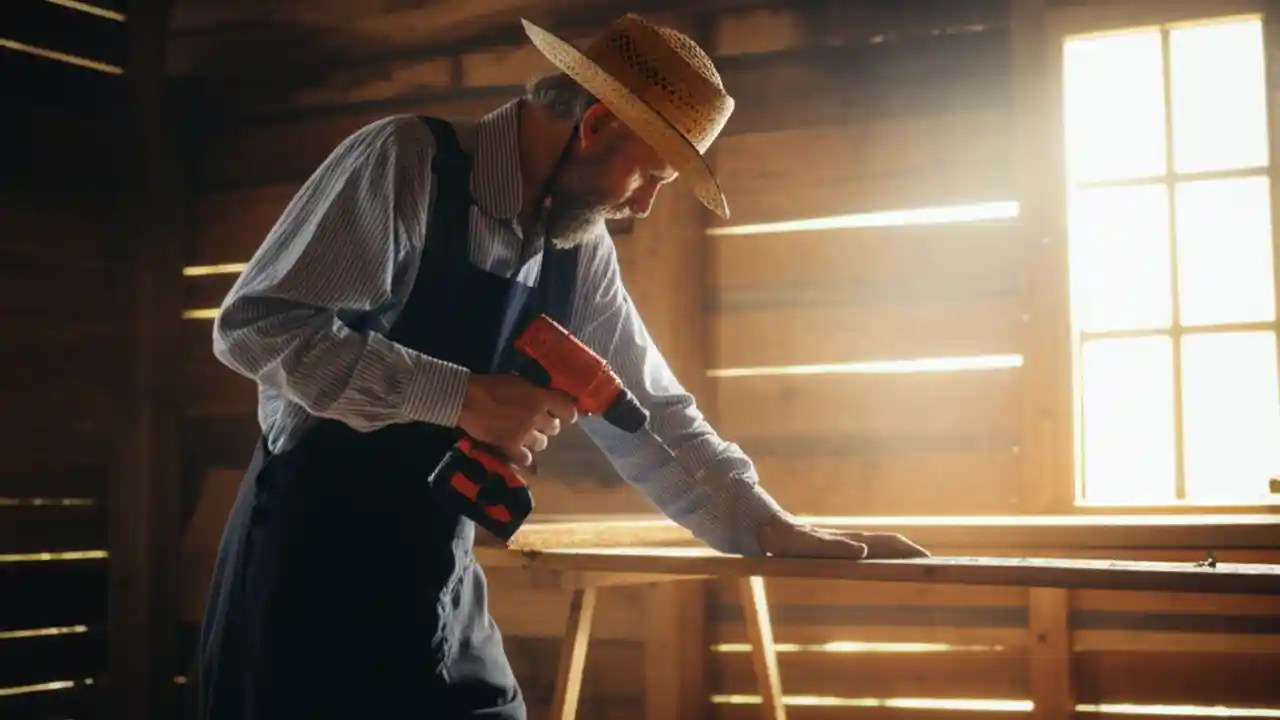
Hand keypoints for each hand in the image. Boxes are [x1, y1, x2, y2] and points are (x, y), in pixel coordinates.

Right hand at [457, 374, 577, 466]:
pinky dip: (522, 456)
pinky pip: (525, 458)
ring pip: (542, 443)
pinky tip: (517, 452)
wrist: (467, 399)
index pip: (567, 409)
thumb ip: (533, 391)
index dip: (567, 414)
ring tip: (525, 436)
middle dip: (547, 426)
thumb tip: (543, 395)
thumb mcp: (517, 381)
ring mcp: (525, 433)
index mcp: (540, 397)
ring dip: (535, 440)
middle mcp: (537, 416)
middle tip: (537, 423)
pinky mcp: (510, 446)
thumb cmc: (489, 385)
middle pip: (554, 428)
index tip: (564, 416)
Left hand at [756, 513, 929, 559]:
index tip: (928, 558)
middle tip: (930, 562)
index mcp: (850, 540)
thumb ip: (837, 547)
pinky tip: (880, 562)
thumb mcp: (811, 546)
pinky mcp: (834, 548)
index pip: (887, 542)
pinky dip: (879, 555)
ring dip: (897, 553)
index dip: (908, 550)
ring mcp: (843, 543)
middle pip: (887, 543)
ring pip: (877, 546)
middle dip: (909, 551)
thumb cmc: (789, 540)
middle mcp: (850, 540)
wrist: (769, 530)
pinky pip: (864, 551)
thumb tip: (865, 551)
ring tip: (913, 562)